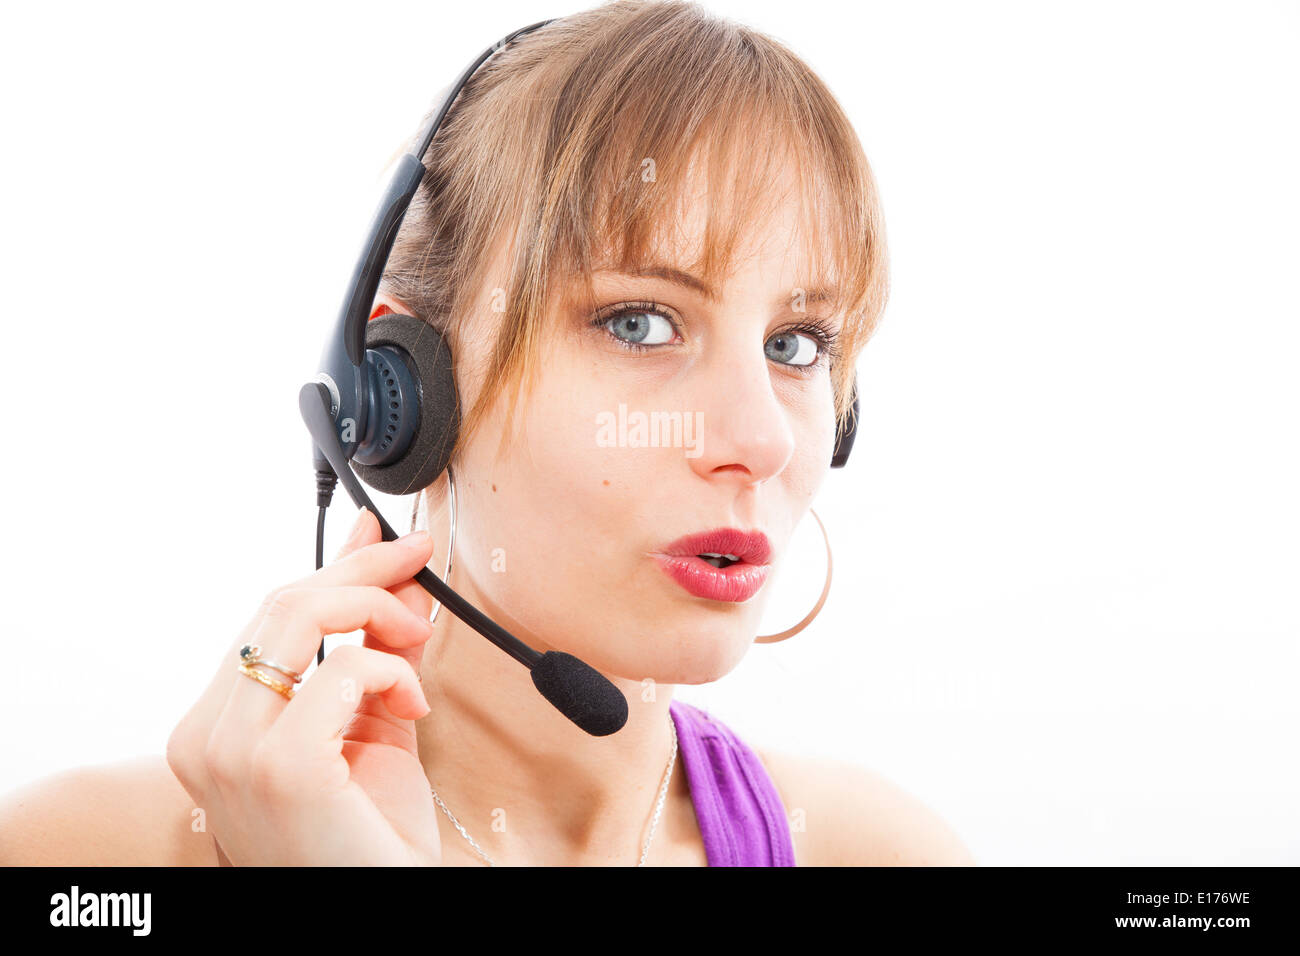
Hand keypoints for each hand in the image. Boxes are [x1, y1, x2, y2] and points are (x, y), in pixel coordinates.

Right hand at [166, 509, 442, 864]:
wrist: (378, 907)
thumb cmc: (368, 833)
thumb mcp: (368, 724)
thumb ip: (373, 650)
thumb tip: (391, 572)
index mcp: (214, 728)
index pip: (269, 619)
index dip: (334, 568)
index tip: (383, 538)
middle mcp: (207, 737)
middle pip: (282, 603)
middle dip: (362, 569)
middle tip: (418, 557)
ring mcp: (234, 751)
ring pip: (301, 615)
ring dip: (378, 608)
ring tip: (419, 638)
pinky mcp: (279, 765)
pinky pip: (341, 668)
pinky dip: (390, 670)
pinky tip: (413, 704)